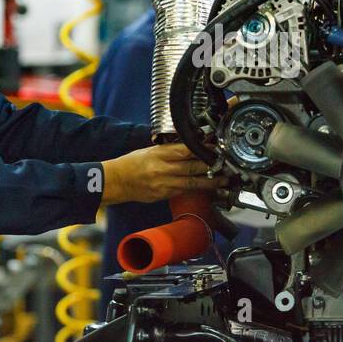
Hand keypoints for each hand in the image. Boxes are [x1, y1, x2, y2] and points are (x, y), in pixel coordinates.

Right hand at [101, 143, 223, 204]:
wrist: (116, 181)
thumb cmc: (132, 163)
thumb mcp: (150, 150)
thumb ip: (170, 150)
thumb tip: (191, 146)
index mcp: (159, 154)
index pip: (185, 149)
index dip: (202, 148)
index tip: (215, 147)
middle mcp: (162, 169)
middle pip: (192, 167)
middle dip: (211, 166)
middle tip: (226, 164)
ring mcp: (163, 184)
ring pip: (192, 183)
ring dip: (210, 182)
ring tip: (224, 180)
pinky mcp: (163, 195)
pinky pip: (184, 192)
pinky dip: (197, 190)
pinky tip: (208, 189)